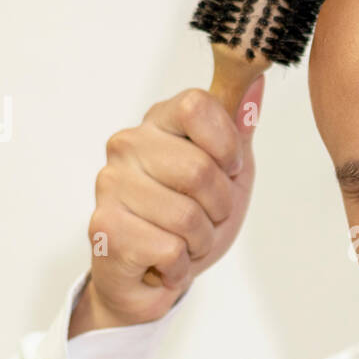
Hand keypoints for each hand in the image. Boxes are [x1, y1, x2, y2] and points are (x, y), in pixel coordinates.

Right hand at [70, 75, 264, 334]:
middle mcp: (127, 145)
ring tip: (182, 241)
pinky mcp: (104, 228)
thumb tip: (255, 81)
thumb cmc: (189, 221)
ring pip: (187, 216)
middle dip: (218, 208)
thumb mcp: (228, 174)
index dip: (226, 146)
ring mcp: (111, 185)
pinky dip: (179, 266)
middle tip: (204, 218)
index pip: (198, 105)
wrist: (150, 277)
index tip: (227, 171)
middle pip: (199, 169)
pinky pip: (170, 249)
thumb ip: (238, 130)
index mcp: (159, 122)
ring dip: (199, 241)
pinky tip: (163, 261)